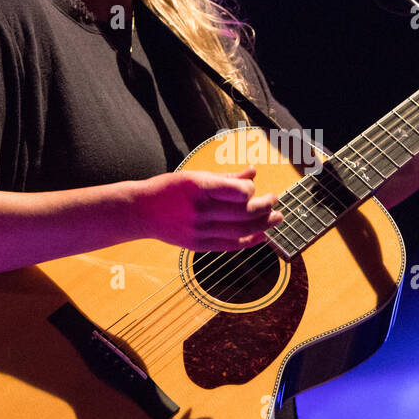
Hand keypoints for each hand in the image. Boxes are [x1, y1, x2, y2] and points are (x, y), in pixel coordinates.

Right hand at [136, 167, 283, 251]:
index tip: (253, 189)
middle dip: (266, 207)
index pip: (240, 192)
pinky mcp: (198, 245)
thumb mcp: (197, 176)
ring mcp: (199, 230)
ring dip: (264, 225)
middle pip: (245, 213)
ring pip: (241, 231)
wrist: (141, 211)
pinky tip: (262, 235)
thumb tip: (253, 173)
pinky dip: (250, 241)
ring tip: (277, 218)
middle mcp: (200, 210)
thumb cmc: (170, 189)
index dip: (252, 191)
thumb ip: (227, 177)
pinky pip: (230, 245)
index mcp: (200, 188)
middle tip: (276, 201)